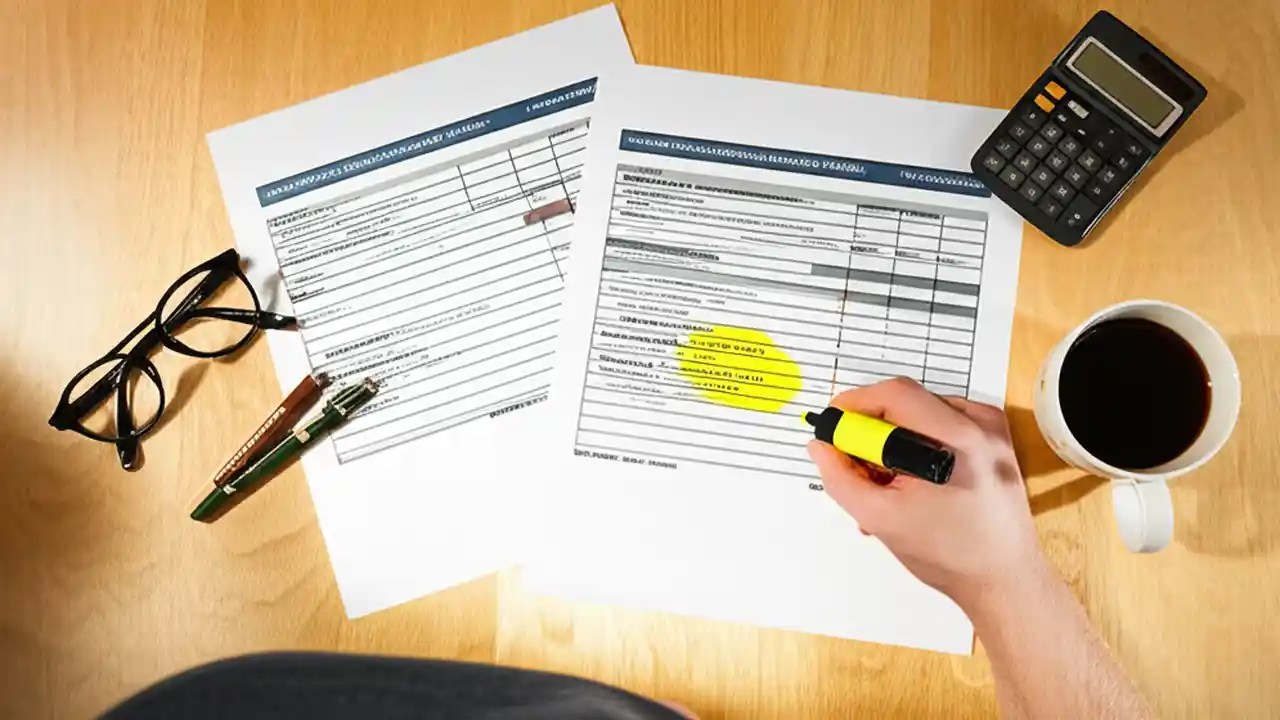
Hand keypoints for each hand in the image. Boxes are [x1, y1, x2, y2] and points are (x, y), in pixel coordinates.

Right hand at [806, 378, 1045, 605]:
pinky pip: (941, 426)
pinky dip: (917, 446)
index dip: (854, 405)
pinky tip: (909, 482)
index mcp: (959, 439)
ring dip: (892, 442)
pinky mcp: (994, 441)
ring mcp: (991, 431)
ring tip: (883, 486)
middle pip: (907, 402)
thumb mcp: (880, 519)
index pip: (894, 395)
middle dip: (871, 430)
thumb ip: (841, 479)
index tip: (833, 427)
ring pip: (921, 414)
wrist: (1003, 579)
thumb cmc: (952, 555)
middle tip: (852, 464)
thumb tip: (820, 447)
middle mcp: (981, 426)